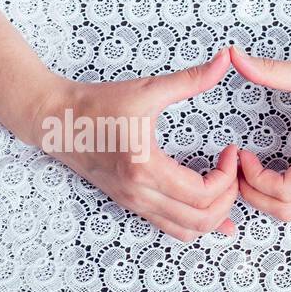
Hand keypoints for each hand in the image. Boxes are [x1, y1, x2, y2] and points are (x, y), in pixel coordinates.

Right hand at [34, 50, 238, 240]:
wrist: (57, 121)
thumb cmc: (97, 105)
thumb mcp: (147, 90)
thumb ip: (190, 79)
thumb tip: (226, 60)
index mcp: (143, 167)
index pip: (201, 193)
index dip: (227, 177)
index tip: (229, 152)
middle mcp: (139, 193)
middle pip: (200, 220)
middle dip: (227, 199)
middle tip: (233, 171)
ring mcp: (134, 203)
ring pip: (186, 231)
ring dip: (213, 216)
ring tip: (223, 187)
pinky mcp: (132, 203)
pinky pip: (170, 227)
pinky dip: (195, 222)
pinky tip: (210, 209)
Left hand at [230, 46, 290, 221]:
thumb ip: (272, 70)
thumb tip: (235, 56)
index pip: (287, 190)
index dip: (256, 179)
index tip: (243, 154)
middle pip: (289, 212)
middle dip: (256, 196)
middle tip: (238, 169)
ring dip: (270, 201)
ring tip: (252, 173)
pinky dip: (287, 199)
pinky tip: (274, 173)